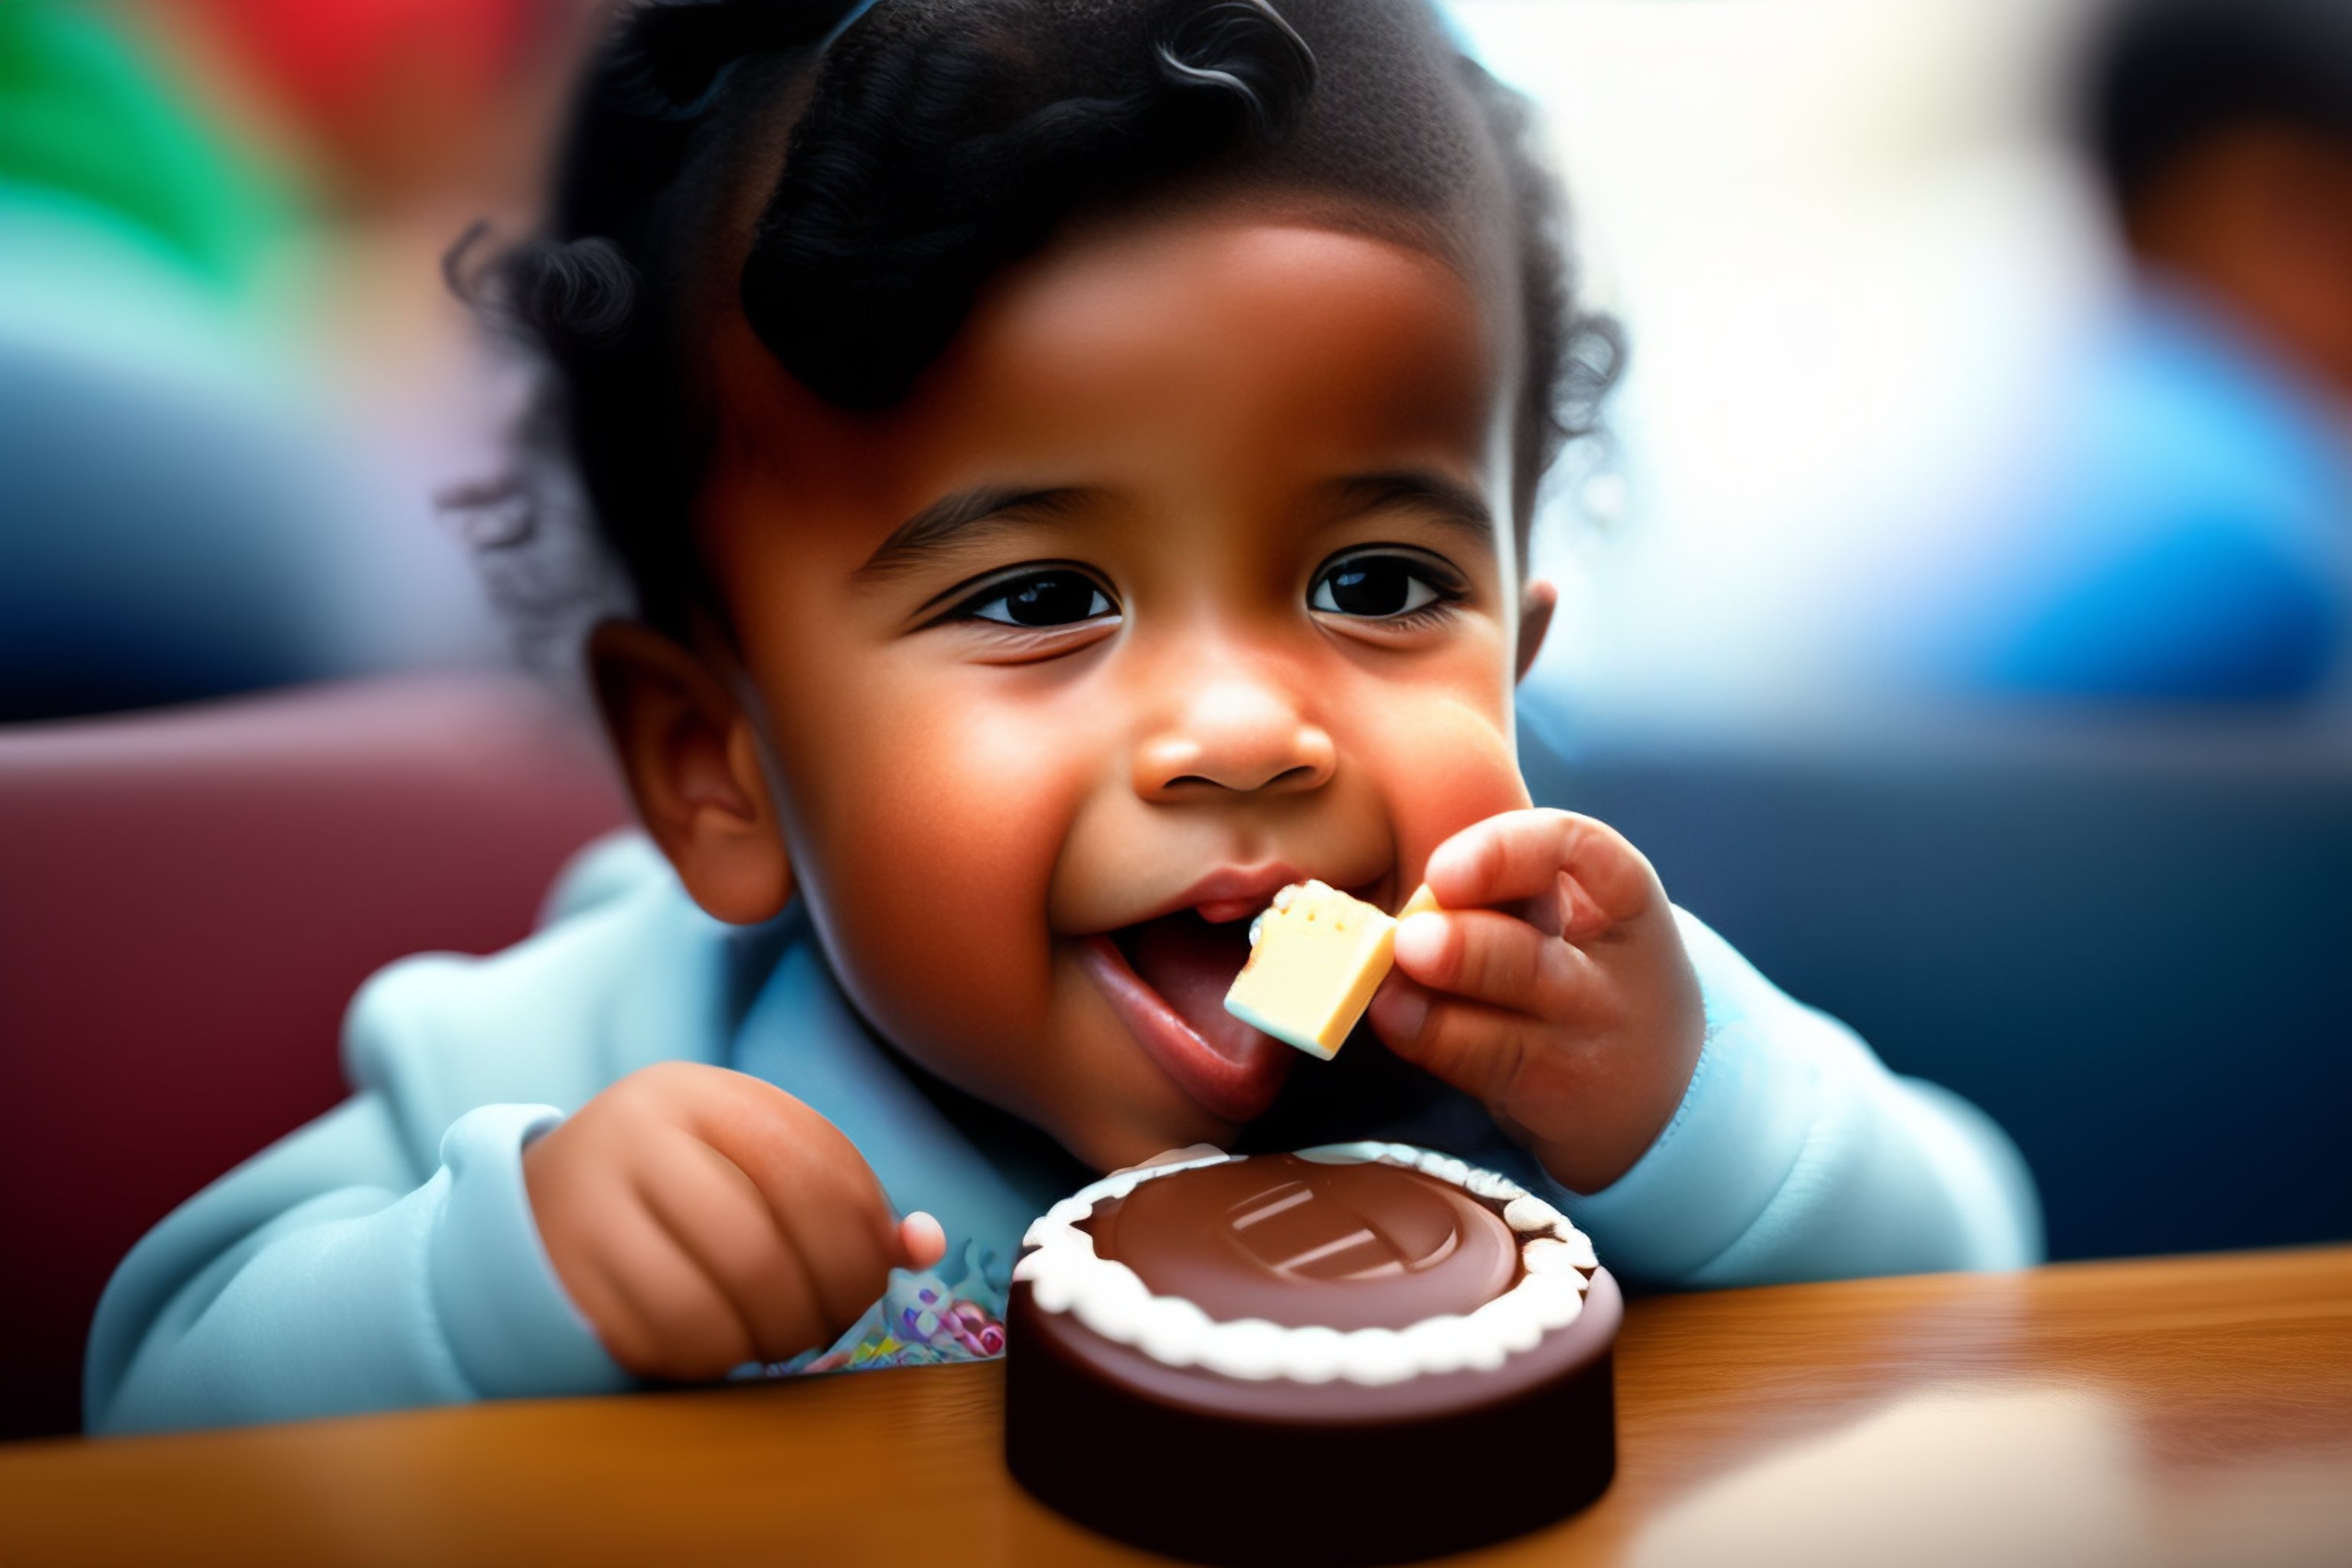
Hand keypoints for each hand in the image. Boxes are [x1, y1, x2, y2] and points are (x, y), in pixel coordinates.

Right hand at [523, 1062, 946, 1379]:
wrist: (543, 1202)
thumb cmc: (685, 1186)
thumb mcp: (755, 1165)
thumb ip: (837, 1199)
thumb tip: (926, 1244)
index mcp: (704, 1093)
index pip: (811, 1159)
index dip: (862, 1232)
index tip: (880, 1274)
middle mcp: (639, 1132)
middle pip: (760, 1241)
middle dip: (818, 1302)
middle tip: (835, 1325)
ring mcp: (588, 1200)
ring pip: (708, 1297)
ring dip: (766, 1337)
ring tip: (783, 1339)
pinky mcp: (560, 1269)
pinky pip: (657, 1337)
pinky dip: (710, 1357)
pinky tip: (724, 1348)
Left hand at [1368, 809, 1704, 1192]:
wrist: (1662, 1083)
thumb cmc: (1588, 967)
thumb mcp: (1582, 913)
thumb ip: (1506, 888)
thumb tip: (1403, 891)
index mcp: (1621, 894)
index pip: (1575, 849)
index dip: (1502, 854)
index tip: (1442, 873)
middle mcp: (1611, 970)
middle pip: (1532, 956)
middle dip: (1464, 950)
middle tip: (1408, 941)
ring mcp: (1582, 1037)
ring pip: (1504, 1025)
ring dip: (1437, 1005)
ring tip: (1389, 994)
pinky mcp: (1549, 1088)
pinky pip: (1480, 1061)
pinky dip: (1428, 1039)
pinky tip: (1393, 1020)